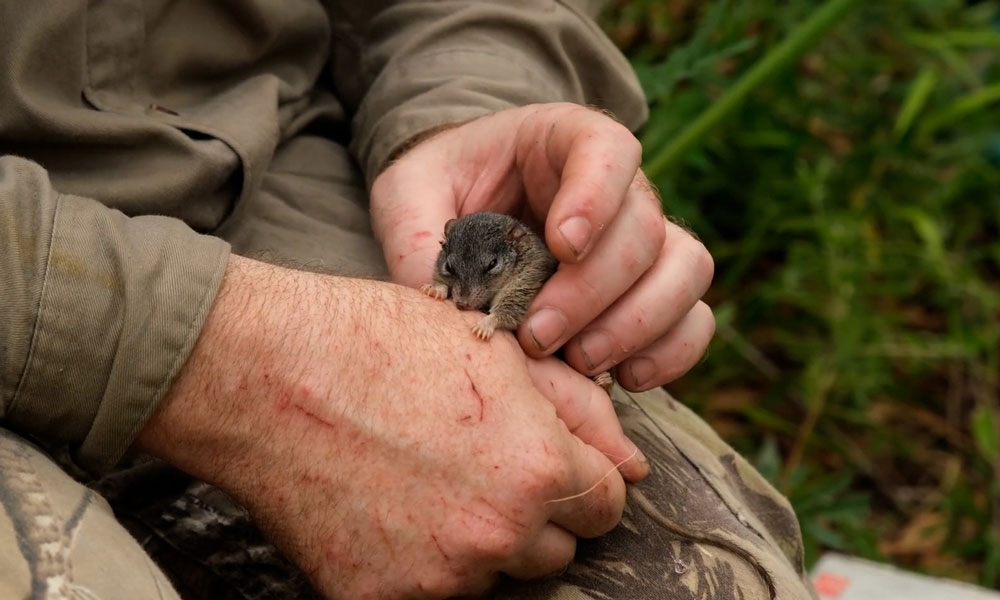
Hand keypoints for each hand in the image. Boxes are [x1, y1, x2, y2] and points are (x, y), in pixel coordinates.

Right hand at [136, 255, 646, 598]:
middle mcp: (500, 531)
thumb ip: (577, 414)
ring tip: (424, 483)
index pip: (607, 505)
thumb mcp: (493, 352)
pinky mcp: (378, 598)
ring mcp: (439, 575)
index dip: (581, 481)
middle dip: (532, 516)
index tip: (547, 466)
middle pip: (554, 550)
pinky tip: (381, 508)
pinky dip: (413, 563)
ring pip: (491, 575)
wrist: (265, 373)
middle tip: (478, 469)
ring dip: (475, 542)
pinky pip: (425, 594)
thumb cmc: (377, 340)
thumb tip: (634, 465)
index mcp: (539, 466)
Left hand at [371, 103, 714, 390]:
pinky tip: (621, 377)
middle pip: (645, 228)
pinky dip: (670, 354)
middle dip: (593, 290)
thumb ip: (418, 238)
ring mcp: (647, 241)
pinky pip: (695, 319)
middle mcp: (621, 188)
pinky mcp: (654, 292)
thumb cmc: (444, 191)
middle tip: (538, 334)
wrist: (466, 213)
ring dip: (638, 324)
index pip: (609, 150)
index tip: (562, 244)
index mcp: (565, 141)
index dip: (597, 197)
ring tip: (578, 360)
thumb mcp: (410, 195)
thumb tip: (447, 317)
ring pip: (687, 270)